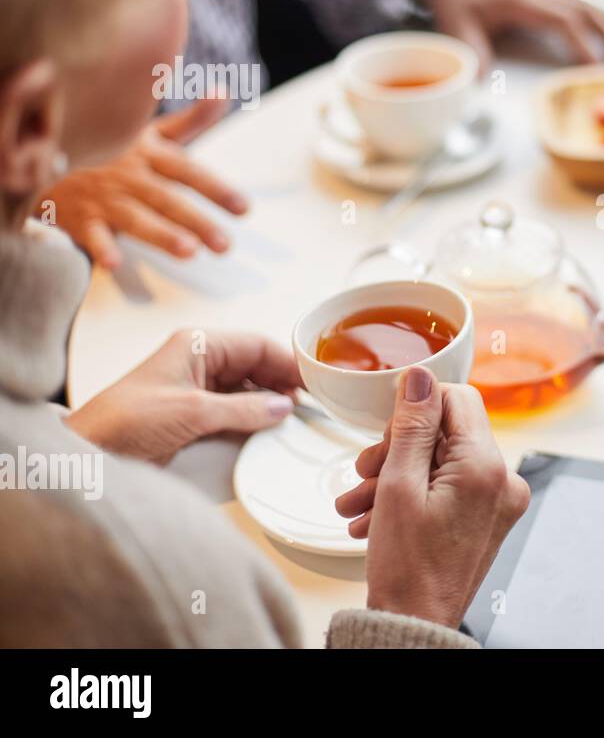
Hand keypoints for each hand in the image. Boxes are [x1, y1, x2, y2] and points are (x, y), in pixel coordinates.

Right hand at [39, 94, 246, 268]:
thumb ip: (191, 119)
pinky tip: (113, 264)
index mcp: (148, 154)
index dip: (216, 188)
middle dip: (197, 222)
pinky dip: (100, 247)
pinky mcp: (80, 217)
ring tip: (189, 252)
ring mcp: (103, 197)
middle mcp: (128, 176)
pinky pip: (90, 234)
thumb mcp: (149, 131)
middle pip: (167, 199)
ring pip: (135, 218)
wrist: (44, 155)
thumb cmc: (110, 150)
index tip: (244, 208)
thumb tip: (223, 91)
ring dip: (160, 234)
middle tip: (225, 246)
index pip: (188, 172)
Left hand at [67, 331, 299, 463]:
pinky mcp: (195, 417)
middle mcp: (200, 363)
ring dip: (272, 405)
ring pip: (250, 390)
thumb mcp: (192, 412)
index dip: (289, 362)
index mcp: (198, 345)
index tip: (316, 382)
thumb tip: (284, 407)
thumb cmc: (125, 422)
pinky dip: (256, 421)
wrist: (87, 457)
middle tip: (313, 406)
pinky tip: (271, 433)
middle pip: (257, 366)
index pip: (258, 345)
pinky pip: (237, 412)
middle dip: (284, 384)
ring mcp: (198, 390)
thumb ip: (243, 408)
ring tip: (296, 422)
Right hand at [334, 367, 529, 628]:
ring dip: (397, 475)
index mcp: (486, 466)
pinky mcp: (488, 519)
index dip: (416, 409)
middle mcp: (503, 481)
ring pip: (443, 462)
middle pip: (448, 433)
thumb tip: (419, 376)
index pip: (458, 398)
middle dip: (399, 448)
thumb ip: (412, 425)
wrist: (414, 627)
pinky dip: (415, 495)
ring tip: (358, 501)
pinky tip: (376, 515)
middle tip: (363, 473)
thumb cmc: (406, 569)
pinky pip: (450, 488)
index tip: (386, 431)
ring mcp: (499, 502)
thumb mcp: (398, 485)